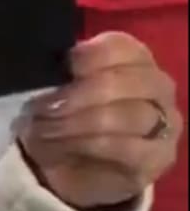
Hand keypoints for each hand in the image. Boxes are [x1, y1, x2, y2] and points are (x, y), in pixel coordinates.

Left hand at [20, 32, 181, 209]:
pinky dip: (86, 145)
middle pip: (125, 82)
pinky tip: (62, 145)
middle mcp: (157, 87)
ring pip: (126, 116)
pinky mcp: (159, 157)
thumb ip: (61, 73)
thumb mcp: (56, 89)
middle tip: (45, 106)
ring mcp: (165, 124)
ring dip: (77, 122)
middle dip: (79, 94)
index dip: (92, 55)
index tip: (65, 67)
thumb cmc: (64, 114)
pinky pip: (125, 148)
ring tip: (45, 128)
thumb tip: (49, 68)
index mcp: (134, 59)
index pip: (122, 47)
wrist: (68, 163)